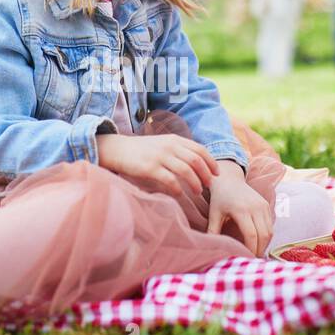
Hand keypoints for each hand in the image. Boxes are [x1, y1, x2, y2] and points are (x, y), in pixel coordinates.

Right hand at [96, 133, 218, 198]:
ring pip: (186, 171)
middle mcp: (170, 146)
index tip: (217, 173)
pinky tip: (180, 194)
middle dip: (206, 174)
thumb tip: (196, 164)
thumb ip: (178, 150)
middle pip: (196, 161)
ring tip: (198, 192)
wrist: (117, 149)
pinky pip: (170, 180)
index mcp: (175, 140)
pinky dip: (178, 189)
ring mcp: (160, 156)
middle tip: (209, 185)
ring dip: (196, 183)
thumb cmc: (141, 150)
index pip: (200, 150)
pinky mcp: (150, 168)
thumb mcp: (162, 144)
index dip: (211, 162)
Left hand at [207, 161, 273, 256]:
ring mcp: (263, 206)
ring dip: (264, 245)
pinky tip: (258, 243)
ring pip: (269, 231)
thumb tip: (209, 248)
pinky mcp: (266, 205)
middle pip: (263, 235)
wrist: (229, 179)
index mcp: (241, 210)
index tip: (246, 259)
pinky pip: (270, 225)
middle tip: (252, 260)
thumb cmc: (219, 198)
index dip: (251, 249)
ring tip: (256, 253)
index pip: (251, 235)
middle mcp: (255, 207)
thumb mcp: (213, 214)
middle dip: (259, 250)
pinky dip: (266, 237)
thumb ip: (213, 230)